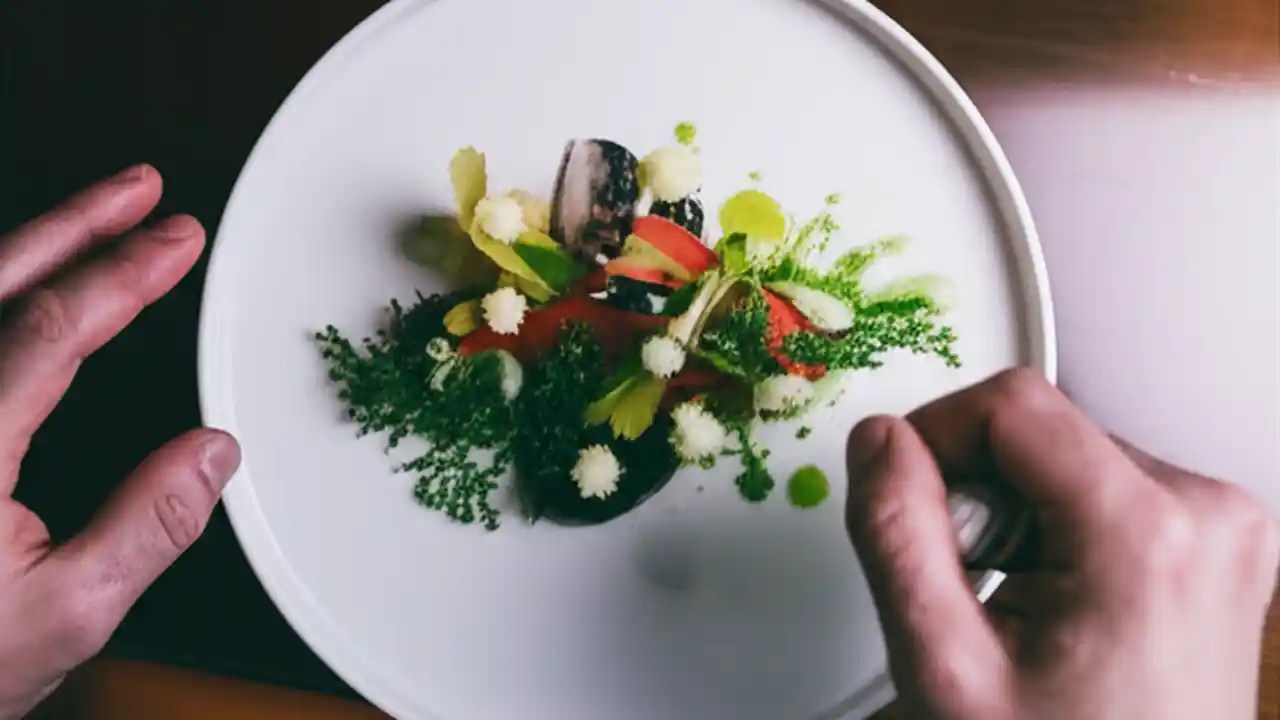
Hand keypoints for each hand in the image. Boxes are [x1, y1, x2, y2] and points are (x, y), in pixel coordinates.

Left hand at [0, 166, 240, 717]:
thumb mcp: (65, 616)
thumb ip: (148, 526)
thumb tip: (213, 452)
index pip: (51, 327)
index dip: (123, 271)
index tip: (177, 238)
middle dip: (74, 222)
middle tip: (138, 188)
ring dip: (33, 246)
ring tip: (97, 218)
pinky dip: (0, 294)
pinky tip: (25, 290)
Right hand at [845, 369, 1278, 719]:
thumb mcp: (944, 666)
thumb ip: (897, 535)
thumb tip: (879, 442)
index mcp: (1147, 534)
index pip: (1012, 403)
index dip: (935, 437)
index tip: (909, 496)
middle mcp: (1208, 513)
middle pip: (1042, 427)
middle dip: (978, 491)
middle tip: (967, 583)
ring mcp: (1223, 527)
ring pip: (1068, 454)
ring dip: (1016, 513)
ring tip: (1015, 603)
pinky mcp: (1217, 541)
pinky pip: (1108, 486)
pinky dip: (1058, 527)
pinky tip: (1053, 600)